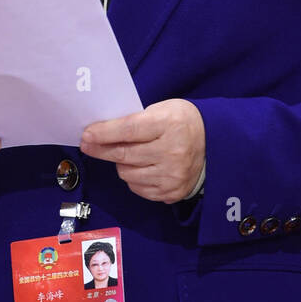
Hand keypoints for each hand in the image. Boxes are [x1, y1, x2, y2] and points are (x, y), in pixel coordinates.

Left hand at [80, 98, 204, 202]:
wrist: (214, 144)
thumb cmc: (181, 122)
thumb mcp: (162, 110)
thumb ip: (135, 119)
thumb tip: (102, 131)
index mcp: (169, 124)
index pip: (128, 130)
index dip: (103, 133)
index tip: (86, 134)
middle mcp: (172, 152)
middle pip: (124, 155)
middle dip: (101, 149)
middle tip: (87, 144)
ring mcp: (173, 175)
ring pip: (128, 174)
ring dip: (120, 164)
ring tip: (127, 154)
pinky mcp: (172, 192)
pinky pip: (138, 188)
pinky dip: (133, 178)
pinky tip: (140, 167)